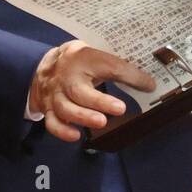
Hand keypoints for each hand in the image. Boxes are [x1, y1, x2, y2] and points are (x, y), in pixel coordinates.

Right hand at [29, 40, 155, 142]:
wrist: (44, 65)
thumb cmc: (78, 62)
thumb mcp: (95, 55)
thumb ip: (117, 67)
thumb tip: (148, 83)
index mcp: (82, 57)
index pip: (108, 66)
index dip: (129, 75)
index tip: (148, 85)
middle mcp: (66, 76)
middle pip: (79, 90)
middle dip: (99, 101)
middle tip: (120, 109)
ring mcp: (55, 94)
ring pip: (65, 108)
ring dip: (83, 117)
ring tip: (102, 122)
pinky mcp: (48, 109)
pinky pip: (52, 122)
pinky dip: (62, 131)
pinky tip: (76, 136)